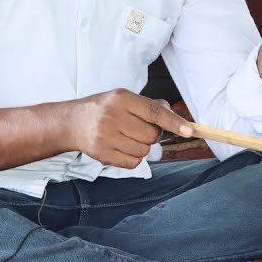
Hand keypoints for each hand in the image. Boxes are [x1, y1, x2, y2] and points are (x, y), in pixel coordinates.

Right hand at [69, 90, 191, 168]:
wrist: (72, 122)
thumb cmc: (104, 108)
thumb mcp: (124, 98)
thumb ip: (149, 106)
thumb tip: (174, 117)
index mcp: (121, 98)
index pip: (154, 112)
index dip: (173, 122)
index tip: (189, 130)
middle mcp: (112, 117)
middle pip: (151, 135)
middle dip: (153, 134)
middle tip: (139, 128)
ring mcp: (105, 137)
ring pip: (144, 150)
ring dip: (142, 146)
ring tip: (127, 137)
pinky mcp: (102, 154)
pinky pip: (133, 163)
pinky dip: (134, 157)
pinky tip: (122, 147)